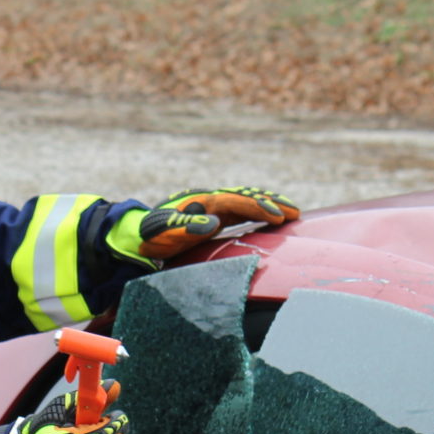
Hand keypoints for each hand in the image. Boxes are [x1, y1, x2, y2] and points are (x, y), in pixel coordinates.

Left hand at [131, 187, 301, 261]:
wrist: (138, 233)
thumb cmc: (151, 236)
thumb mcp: (164, 234)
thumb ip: (186, 228)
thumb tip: (214, 224)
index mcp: (200, 203)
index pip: (234, 202)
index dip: (256, 208)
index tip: (277, 216)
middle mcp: (210, 201)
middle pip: (246, 197)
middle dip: (270, 203)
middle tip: (294, 212)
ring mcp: (213, 207)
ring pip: (247, 201)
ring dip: (270, 204)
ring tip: (293, 212)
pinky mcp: (215, 216)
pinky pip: (242, 210)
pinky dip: (260, 210)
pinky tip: (274, 218)